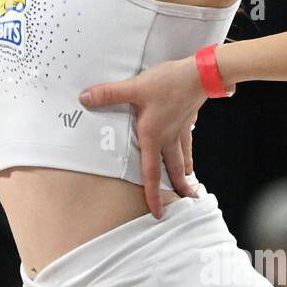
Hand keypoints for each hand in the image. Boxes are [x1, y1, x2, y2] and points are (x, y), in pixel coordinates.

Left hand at [79, 56, 220, 219]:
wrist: (201, 74)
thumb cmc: (169, 83)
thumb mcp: (135, 87)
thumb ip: (109, 94)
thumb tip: (85, 98)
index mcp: (153, 136)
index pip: (152, 173)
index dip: (153, 195)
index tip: (158, 213)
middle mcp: (168, 138)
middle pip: (174, 170)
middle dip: (180, 188)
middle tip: (186, 201)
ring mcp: (180, 129)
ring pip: (183, 156)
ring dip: (185, 171)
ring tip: (188, 180)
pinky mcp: (188, 118)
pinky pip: (187, 140)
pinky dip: (188, 149)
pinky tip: (187, 149)